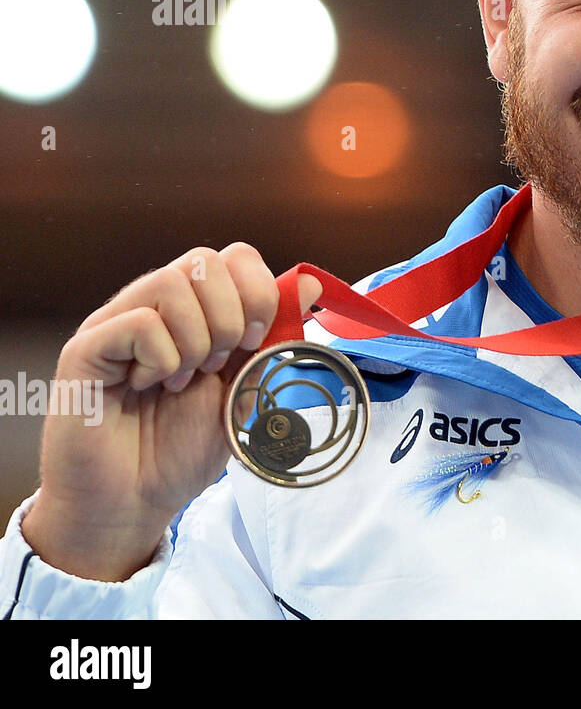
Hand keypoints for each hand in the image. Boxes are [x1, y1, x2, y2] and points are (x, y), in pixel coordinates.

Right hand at [21, 244, 321, 580]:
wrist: (132, 504)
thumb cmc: (180, 450)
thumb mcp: (243, 392)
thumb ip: (272, 342)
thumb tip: (312, 288)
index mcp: (193, 312)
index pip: (233, 257)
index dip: (258, 293)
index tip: (255, 343)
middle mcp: (153, 307)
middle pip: (205, 260)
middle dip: (231, 317)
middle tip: (216, 365)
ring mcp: (116, 323)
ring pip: (171, 282)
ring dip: (196, 339)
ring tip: (182, 379)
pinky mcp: (86, 349)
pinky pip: (139, 322)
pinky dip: (162, 359)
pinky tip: (149, 387)